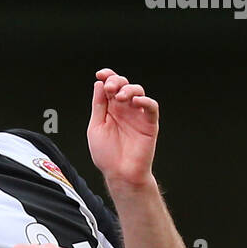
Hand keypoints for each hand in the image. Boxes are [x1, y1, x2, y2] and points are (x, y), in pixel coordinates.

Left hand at [87, 68, 158, 188]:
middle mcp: (124, 109)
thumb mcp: (96, 127)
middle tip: (109, 88)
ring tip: (119, 96)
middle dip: (116, 81)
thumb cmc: (107, 155)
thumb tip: (99, 84)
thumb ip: (98, 106)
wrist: (119, 173)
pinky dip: (145, 101)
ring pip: (138, 92)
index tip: (100, 74)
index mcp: (110, 109)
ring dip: (128, 89)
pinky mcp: (149, 123)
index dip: (107, 76)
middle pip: (124, 85)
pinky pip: (151, 107)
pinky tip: (136, 101)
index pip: (110, 86)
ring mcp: (137, 115)